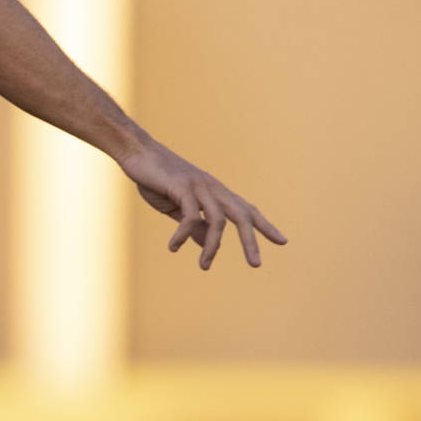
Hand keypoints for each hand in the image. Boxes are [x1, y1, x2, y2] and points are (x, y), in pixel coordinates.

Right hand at [117, 141, 285, 269]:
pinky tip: (173, 247)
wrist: (137, 153)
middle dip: (251, 240)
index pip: (246, 210)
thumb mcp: (177, 208)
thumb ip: (194, 225)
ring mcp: (199, 186)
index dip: (264, 226)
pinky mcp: (183, 187)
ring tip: (204, 266)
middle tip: (256, 265)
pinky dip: (182, 235)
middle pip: (242, 215)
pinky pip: (190, 217)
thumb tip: (205, 244)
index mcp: (215, 192)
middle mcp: (213, 188)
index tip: (282, 241)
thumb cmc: (156, 179)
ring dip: (212, 247)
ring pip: (218, 220)